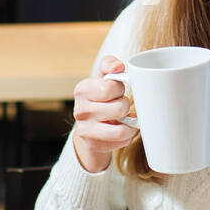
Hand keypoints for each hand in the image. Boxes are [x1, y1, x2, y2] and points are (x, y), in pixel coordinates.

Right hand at [70, 55, 137, 172]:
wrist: (87, 126)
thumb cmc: (99, 98)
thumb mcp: (102, 78)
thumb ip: (109, 65)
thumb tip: (118, 66)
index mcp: (82, 90)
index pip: (111, 87)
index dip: (120, 88)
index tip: (116, 90)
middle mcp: (80, 110)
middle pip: (119, 108)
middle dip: (125, 105)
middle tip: (119, 105)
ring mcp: (85, 129)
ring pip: (121, 128)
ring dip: (129, 123)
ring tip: (123, 118)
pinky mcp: (93, 144)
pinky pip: (121, 139)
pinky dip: (127, 134)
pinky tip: (121, 128)